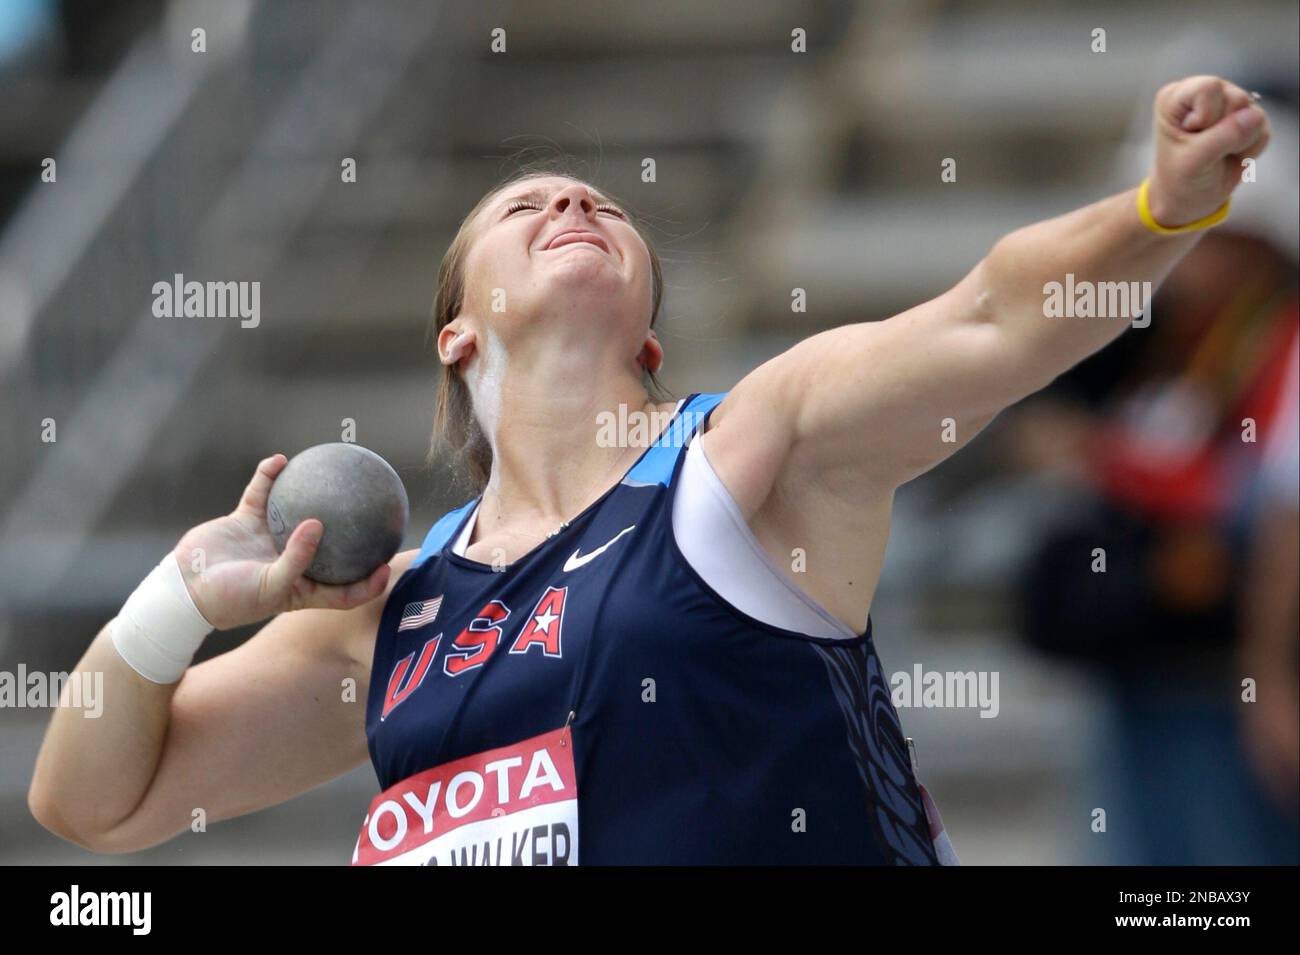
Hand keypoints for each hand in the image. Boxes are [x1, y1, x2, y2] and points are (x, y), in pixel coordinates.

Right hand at [172, 454, 391, 629]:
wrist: (183, 591)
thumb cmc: (230, 600)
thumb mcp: (270, 587)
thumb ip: (297, 559)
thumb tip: (319, 525)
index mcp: (301, 589)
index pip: (344, 591)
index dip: (368, 583)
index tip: (387, 565)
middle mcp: (291, 562)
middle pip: (330, 548)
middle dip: (352, 533)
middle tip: (375, 512)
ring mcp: (268, 540)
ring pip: (298, 512)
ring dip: (314, 493)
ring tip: (333, 470)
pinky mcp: (245, 522)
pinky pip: (263, 493)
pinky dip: (269, 476)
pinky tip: (281, 460)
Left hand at [1146, 75, 1270, 226]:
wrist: (1188, 200)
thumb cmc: (1179, 178)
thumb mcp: (1193, 162)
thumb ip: (1222, 137)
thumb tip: (1254, 116)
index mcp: (1175, 97)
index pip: (1209, 88)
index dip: (1207, 116)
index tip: (1191, 136)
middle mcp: (1203, 94)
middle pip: (1236, 98)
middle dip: (1225, 131)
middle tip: (1205, 149)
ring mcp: (1228, 104)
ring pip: (1254, 114)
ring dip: (1239, 143)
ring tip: (1217, 154)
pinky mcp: (1248, 119)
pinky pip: (1264, 130)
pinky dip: (1250, 149)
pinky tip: (1230, 155)